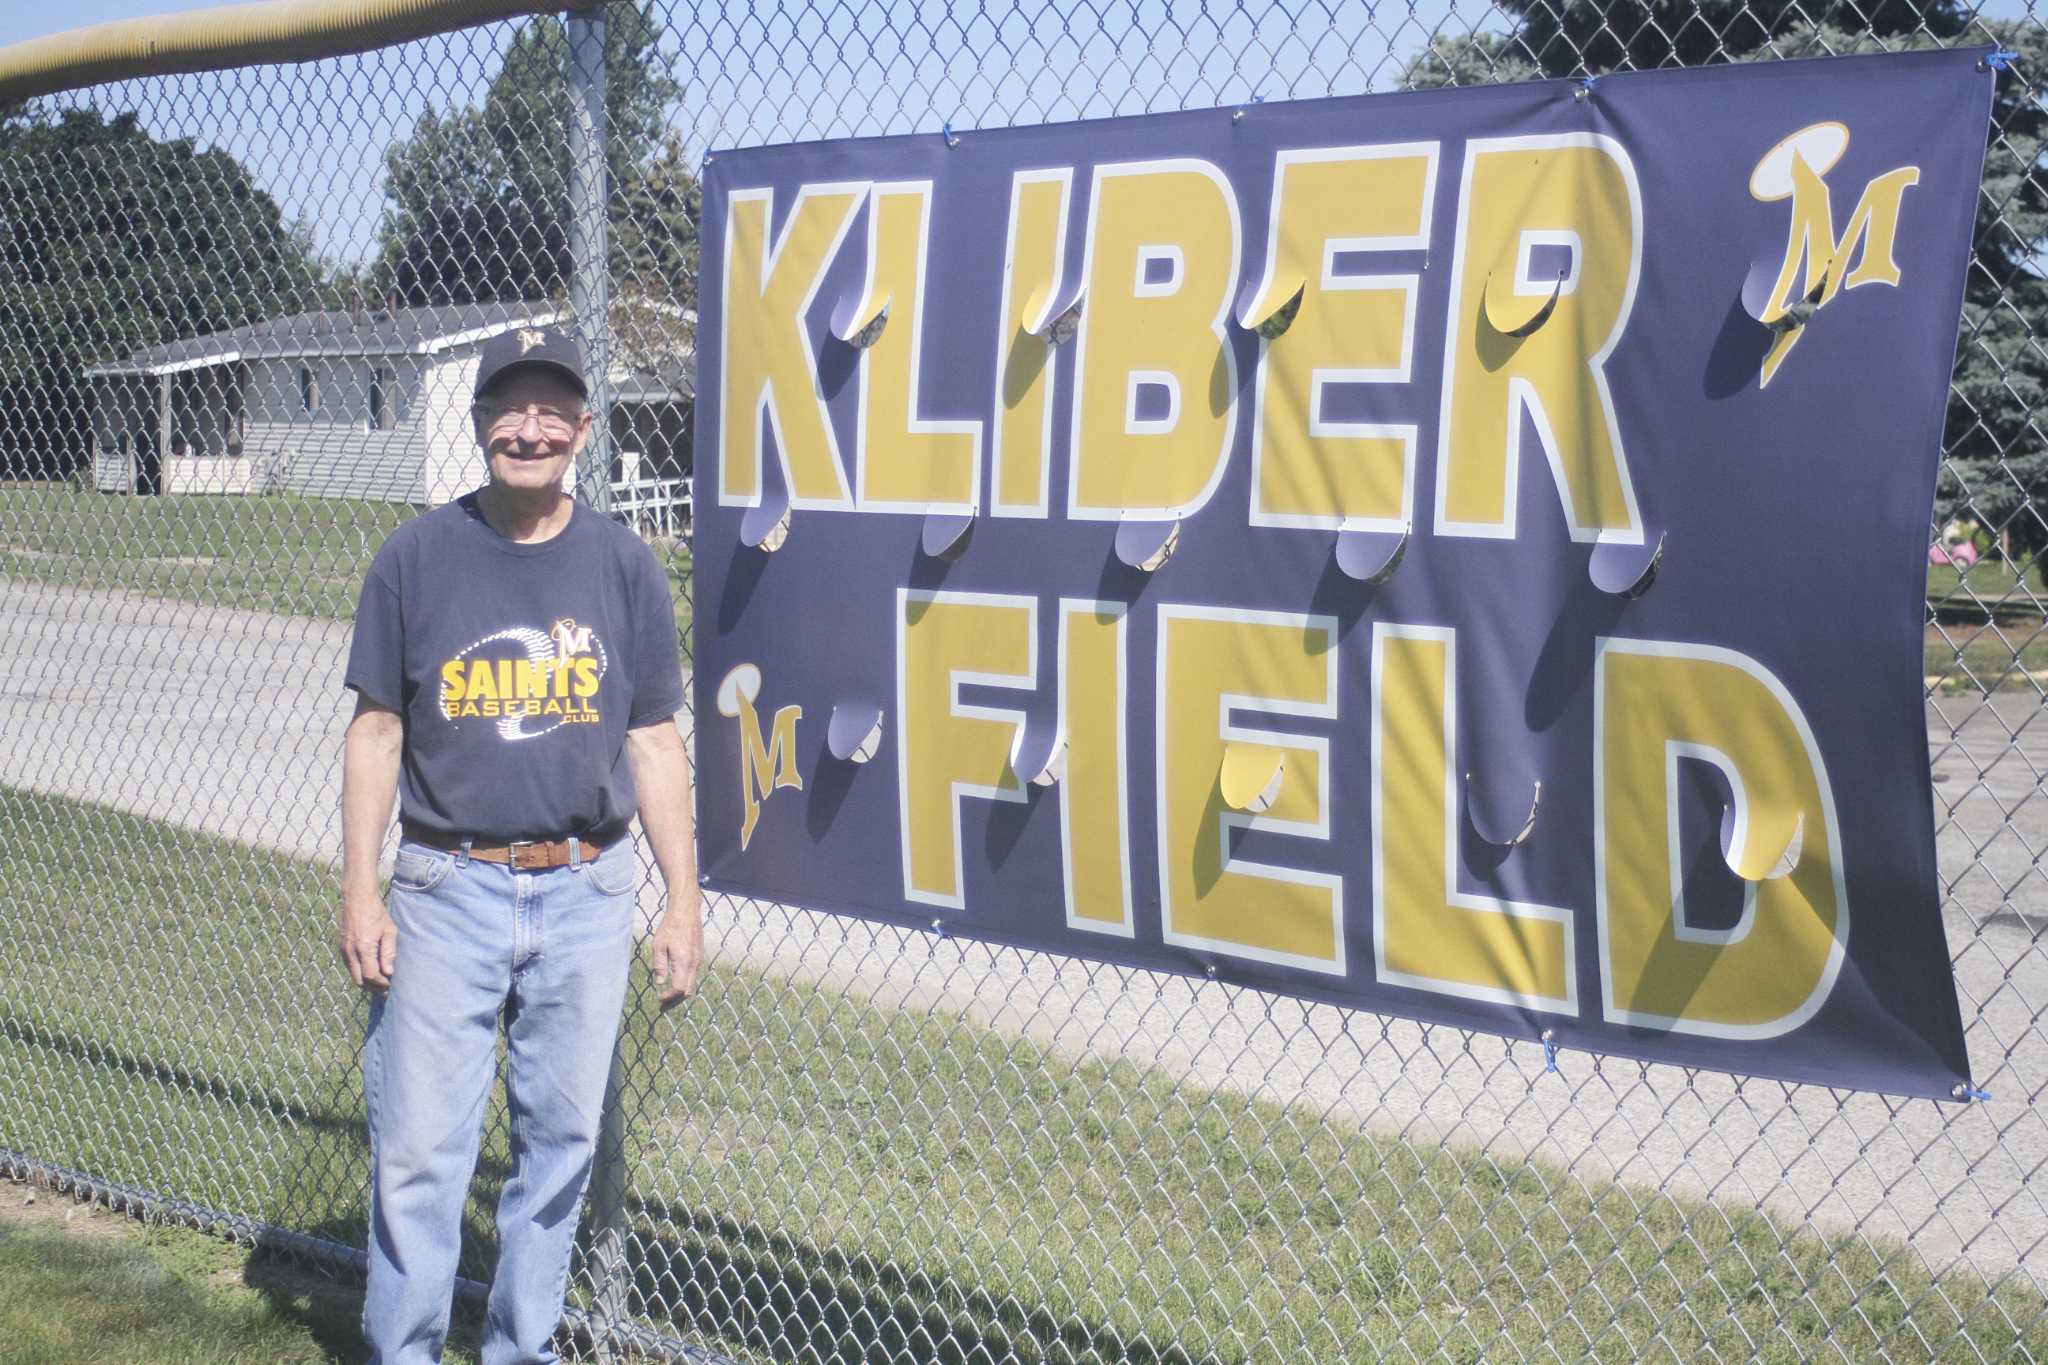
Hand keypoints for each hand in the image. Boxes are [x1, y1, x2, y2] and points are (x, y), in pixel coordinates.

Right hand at [338, 890, 397, 991]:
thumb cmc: (377, 914)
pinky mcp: (342, 948)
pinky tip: (370, 970)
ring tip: (379, 982)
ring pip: (353, 975)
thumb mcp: (389, 931)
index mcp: (364, 948)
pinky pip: (349, 967)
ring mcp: (344, 950)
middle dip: (373, 987)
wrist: (357, 900)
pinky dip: (359, 973)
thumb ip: (389, 952)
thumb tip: (388, 972)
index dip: (381, 983)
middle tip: (385, 989)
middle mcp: (351, 951)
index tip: (390, 984)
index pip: (371, 975)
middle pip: (360, 980)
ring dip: (365, 981)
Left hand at [647, 884, 703, 1008]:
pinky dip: (686, 981)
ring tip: (668, 993)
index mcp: (683, 961)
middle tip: (664, 1002)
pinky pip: (694, 974)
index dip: (669, 997)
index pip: (679, 988)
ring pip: (693, 982)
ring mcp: (699, 959)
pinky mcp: (700, 955)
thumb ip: (659, 965)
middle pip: (688, 990)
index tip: (660, 998)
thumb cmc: (670, 927)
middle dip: (676, 999)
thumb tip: (660, 982)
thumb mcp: (658, 945)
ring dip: (681, 990)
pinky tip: (676, 979)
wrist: (686, 912)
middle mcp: (694, 963)